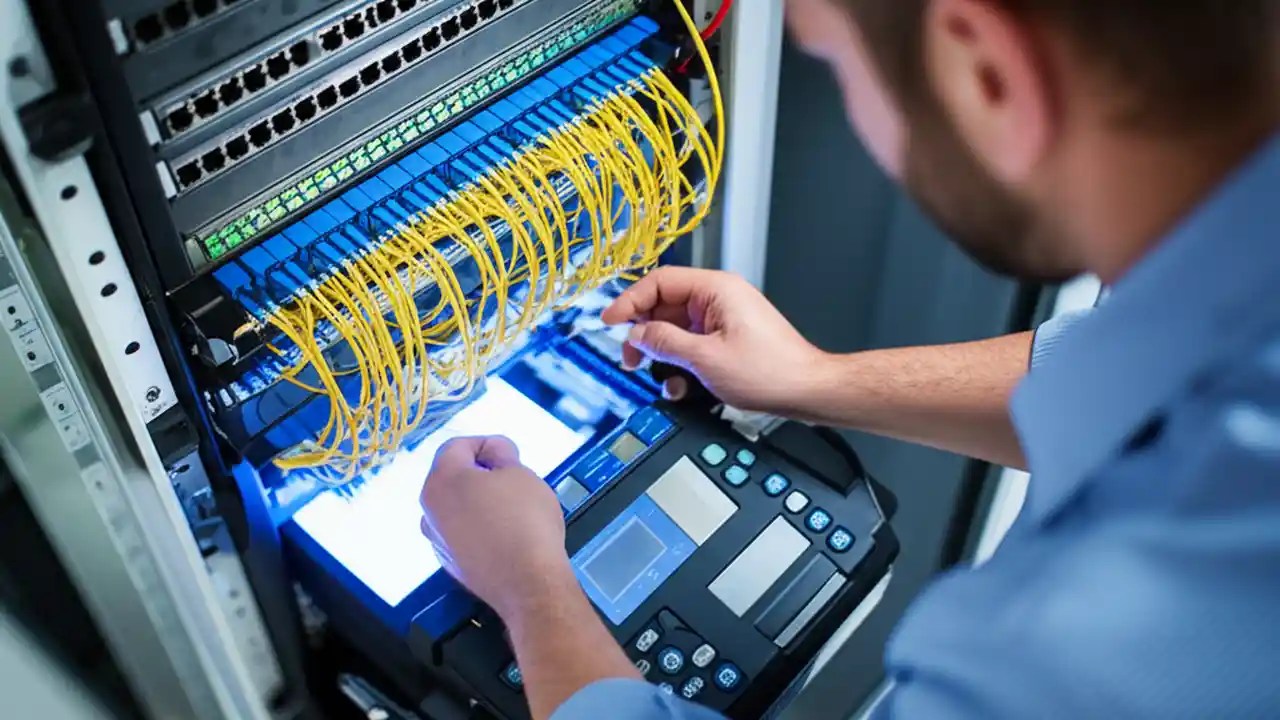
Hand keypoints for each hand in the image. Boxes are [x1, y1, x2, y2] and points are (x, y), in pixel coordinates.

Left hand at [419, 436, 576, 618]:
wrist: (529, 584)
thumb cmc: (525, 522)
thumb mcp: (521, 474)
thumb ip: (502, 454)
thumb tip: (494, 452)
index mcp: (441, 482)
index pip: (457, 446)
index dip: (486, 443)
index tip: (509, 454)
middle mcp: (429, 510)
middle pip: (452, 477)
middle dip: (480, 472)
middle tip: (512, 479)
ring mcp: (437, 540)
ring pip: (455, 507)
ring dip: (477, 500)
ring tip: (510, 508)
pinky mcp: (450, 563)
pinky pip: (461, 533)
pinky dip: (478, 527)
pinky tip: (504, 534)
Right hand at [601, 267, 829, 414]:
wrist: (806, 390)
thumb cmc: (771, 371)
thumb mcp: (705, 359)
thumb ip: (665, 343)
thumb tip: (637, 334)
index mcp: (716, 289)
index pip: (660, 282)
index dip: (630, 301)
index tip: (611, 322)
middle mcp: (719, 298)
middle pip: (665, 306)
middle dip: (644, 334)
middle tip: (630, 358)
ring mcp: (723, 318)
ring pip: (676, 329)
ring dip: (663, 354)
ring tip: (661, 376)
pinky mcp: (726, 338)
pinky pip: (692, 344)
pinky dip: (682, 363)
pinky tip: (683, 384)